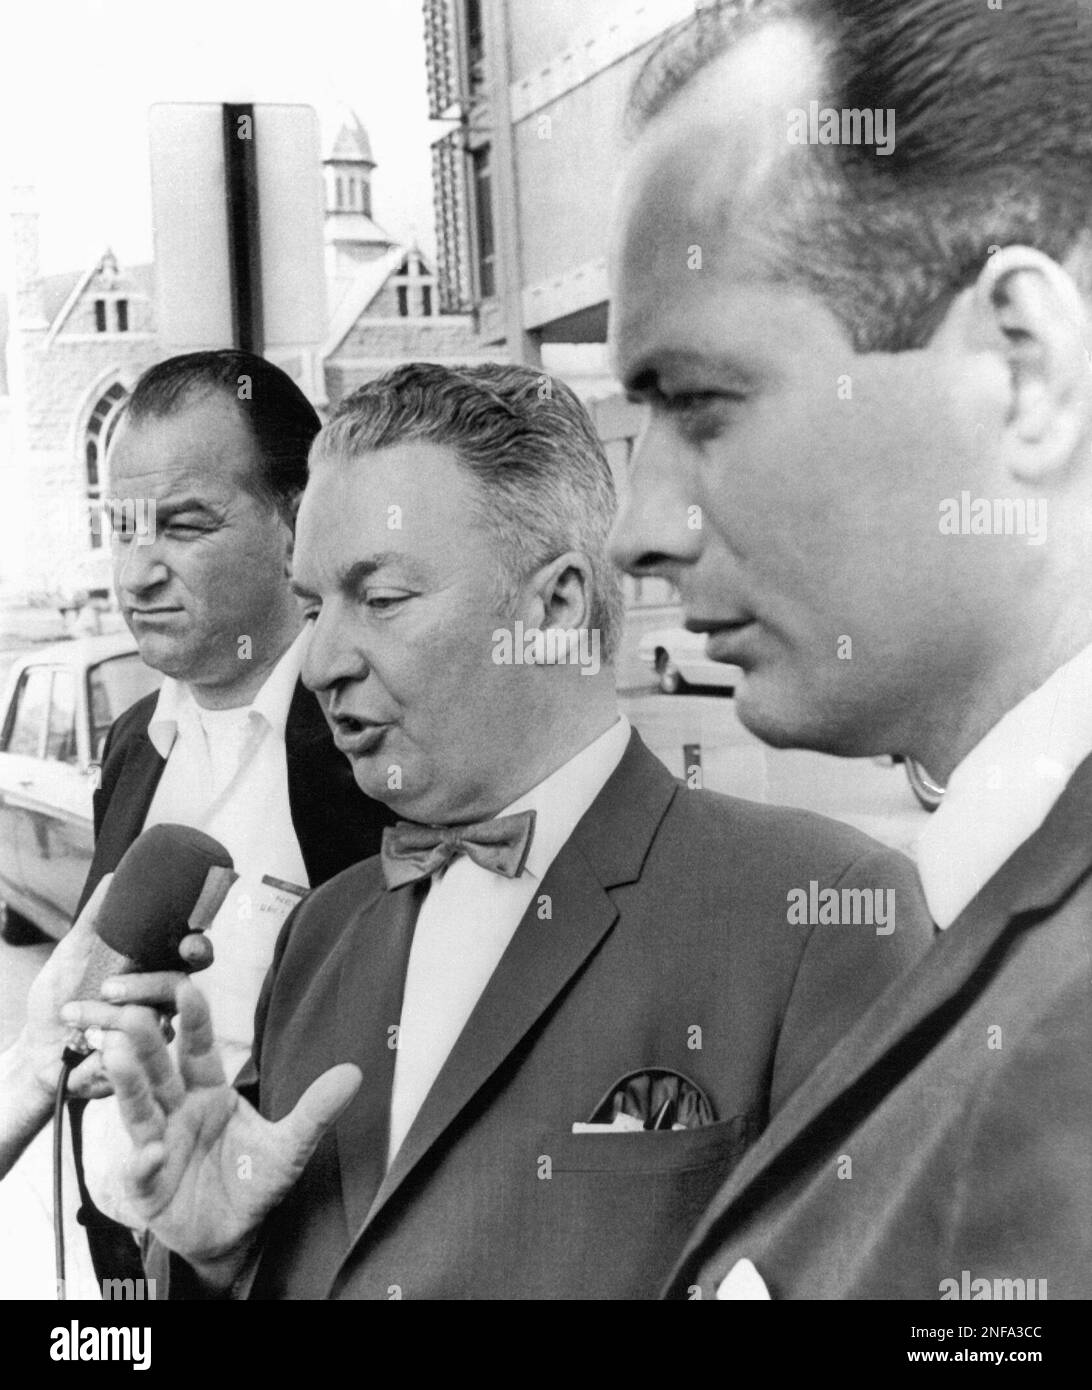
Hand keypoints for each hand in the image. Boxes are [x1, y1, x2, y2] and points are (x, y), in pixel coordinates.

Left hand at [23, 875, 212, 1103]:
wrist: (37, 1050)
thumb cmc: (59, 999)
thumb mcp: (72, 953)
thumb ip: (96, 918)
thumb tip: (114, 875)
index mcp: (153, 971)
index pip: (191, 957)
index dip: (198, 948)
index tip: (188, 942)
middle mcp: (160, 1001)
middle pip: (181, 988)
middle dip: (151, 985)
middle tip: (111, 987)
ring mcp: (153, 1035)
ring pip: (154, 1020)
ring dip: (108, 1016)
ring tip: (76, 1015)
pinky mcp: (140, 1066)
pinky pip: (133, 1052)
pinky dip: (103, 1042)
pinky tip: (84, 1043)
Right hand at [89, 982, 359, 1284]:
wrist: (234, 1235)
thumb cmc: (256, 1180)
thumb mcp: (291, 1146)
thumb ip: (316, 1110)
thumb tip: (355, 1072)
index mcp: (208, 1091)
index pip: (199, 1048)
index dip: (195, 1020)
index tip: (188, 987)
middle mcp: (177, 1112)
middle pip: (159, 1071)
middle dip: (146, 1043)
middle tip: (133, 1013)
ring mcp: (159, 1147)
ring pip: (139, 1111)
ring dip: (128, 1084)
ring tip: (116, 1055)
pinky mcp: (149, 1188)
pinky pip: (142, 1171)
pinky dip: (143, 1161)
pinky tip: (150, 1151)